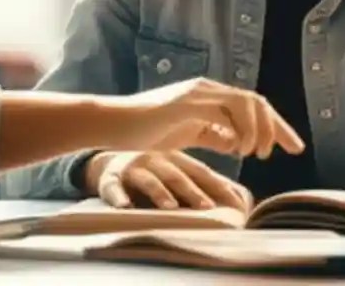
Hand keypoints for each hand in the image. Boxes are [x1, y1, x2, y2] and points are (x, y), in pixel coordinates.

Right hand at [86, 151, 252, 212]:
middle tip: (208, 209)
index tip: (237, 206)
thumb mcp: (175, 155)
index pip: (201, 172)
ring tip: (171, 207)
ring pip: (149, 180)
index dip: (219, 188)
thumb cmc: (148, 154)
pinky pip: (113, 186)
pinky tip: (125, 206)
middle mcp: (157, 160)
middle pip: (178, 175)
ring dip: (160, 194)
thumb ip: (201, 165)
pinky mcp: (111, 175)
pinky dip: (118, 196)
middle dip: (193, 192)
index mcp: (175, 157)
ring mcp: (134, 166)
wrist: (107, 135)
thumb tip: (237, 168)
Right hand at [109, 78, 305, 158]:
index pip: (254, 105)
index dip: (277, 126)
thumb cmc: (146, 129)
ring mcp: (197, 94)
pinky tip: (236, 148)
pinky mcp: (185, 103)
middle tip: (284, 151)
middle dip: (277, 126)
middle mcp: (208, 89)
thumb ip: (213, 135)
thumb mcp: (188, 133)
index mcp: (210, 95)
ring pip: (245, 103)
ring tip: (254, 153)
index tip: (294, 147)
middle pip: (257, 101)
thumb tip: (236, 142)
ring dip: (257, 129)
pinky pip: (222, 112)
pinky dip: (237, 130)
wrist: (112, 123)